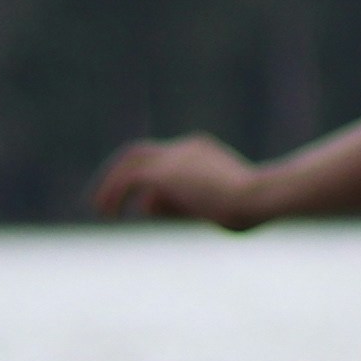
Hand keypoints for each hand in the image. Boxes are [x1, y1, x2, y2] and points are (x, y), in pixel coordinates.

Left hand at [94, 135, 274, 228]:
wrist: (261, 197)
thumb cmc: (251, 208)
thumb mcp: (212, 208)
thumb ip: (178, 205)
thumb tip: (144, 206)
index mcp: (201, 150)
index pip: (164, 160)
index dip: (147, 180)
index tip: (140, 204)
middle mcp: (184, 148)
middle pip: (140, 154)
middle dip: (119, 174)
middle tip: (104, 198)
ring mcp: (175, 157)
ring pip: (129, 163)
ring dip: (110, 184)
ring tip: (99, 209)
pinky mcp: (165, 172)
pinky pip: (128, 179)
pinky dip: (113, 192)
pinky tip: (105, 211)